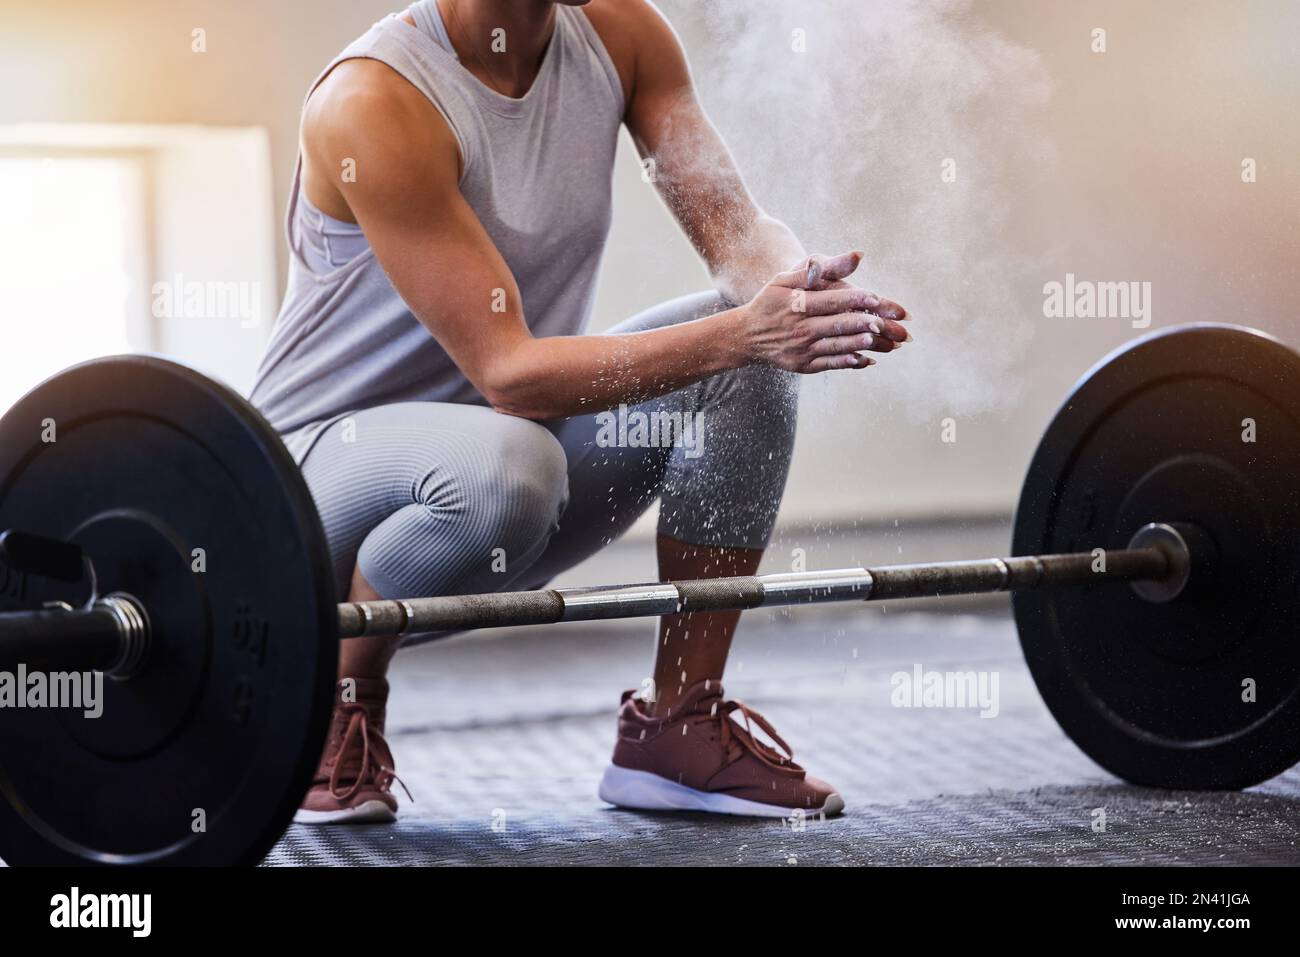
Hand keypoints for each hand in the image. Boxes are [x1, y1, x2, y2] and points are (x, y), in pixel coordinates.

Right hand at [739, 252, 909, 372]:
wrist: (747, 336)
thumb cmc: (771, 301)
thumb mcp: (785, 279)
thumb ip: (818, 269)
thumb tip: (856, 256)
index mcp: (796, 304)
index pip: (832, 300)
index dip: (855, 299)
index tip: (876, 298)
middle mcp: (800, 327)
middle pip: (838, 324)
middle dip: (866, 324)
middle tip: (889, 323)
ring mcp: (802, 349)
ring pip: (837, 346)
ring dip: (862, 344)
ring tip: (884, 341)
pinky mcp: (804, 365)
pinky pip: (830, 364)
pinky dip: (849, 362)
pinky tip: (868, 359)